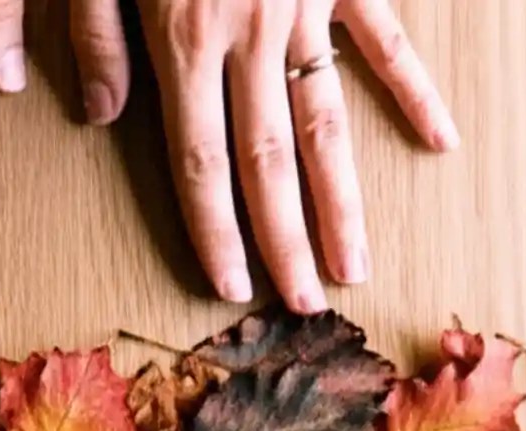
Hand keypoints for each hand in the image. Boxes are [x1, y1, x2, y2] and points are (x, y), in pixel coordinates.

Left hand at [0, 0, 458, 312]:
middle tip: (306, 304)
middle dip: (286, 239)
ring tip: (356, 262)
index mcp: (184, 35)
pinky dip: (409, 88)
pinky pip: (383, 37)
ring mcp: (304, 4)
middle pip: (269, 159)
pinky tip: (436, 140)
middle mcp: (249, 34)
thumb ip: (89, 31)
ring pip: (329, 118)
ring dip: (343, 197)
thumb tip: (91, 114)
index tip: (231, 289)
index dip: (216, 231)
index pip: (199, 161)